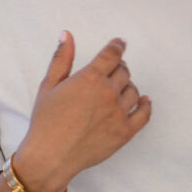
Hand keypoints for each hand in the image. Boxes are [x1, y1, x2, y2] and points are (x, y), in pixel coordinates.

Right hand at [11, 33, 148, 191]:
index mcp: (89, 78)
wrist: (50, 156)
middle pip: (124, 71)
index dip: (117, 46)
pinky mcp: (125, 132)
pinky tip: (144, 101)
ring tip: (117, 91)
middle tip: (112, 71)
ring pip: (134, 91)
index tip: (120, 43)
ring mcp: (119, 113)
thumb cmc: (45, 121)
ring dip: (127, 87)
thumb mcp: (48, 86)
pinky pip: (144, 113)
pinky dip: (146, 105)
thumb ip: (61, 58)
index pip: (112, 54)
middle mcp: (108, 93)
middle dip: (119, 68)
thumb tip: (66, 34)